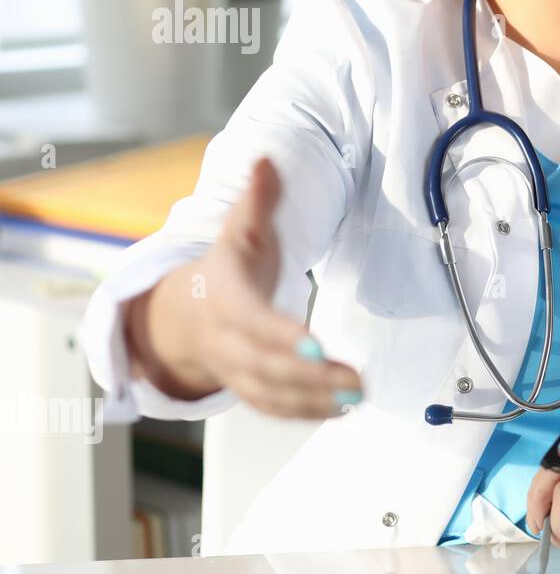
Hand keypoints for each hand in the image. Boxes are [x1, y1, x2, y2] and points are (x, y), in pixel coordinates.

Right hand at [134, 155, 361, 418]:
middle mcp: (225, 339)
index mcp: (224, 296)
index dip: (281, 335)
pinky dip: (306, 413)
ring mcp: (234, 368)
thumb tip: (266, 159)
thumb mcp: (242, 228)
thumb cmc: (229, 268)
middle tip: (353, 379)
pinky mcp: (248, 388)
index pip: (251, 321)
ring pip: (268, 394)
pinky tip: (341, 410)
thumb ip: (258, 198)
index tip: (317, 343)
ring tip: (356, 397)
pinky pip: (273, 408)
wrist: (189, 312)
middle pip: (263, 365)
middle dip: (308, 376)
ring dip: (313, 401)